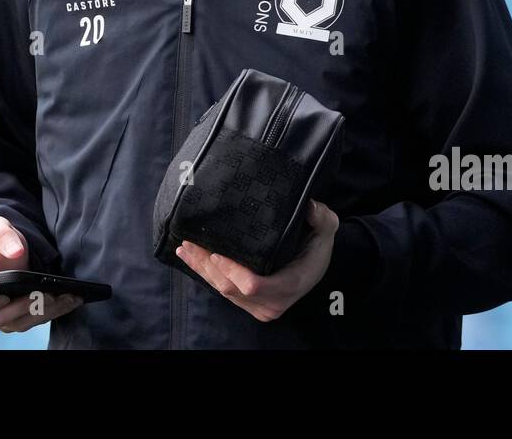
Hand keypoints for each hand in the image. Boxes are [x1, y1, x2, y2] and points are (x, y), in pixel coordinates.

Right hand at [0, 215, 83, 331]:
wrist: (11, 249)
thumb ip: (1, 233)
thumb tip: (16, 252)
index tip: (3, 295)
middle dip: (24, 308)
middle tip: (45, 294)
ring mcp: (0, 315)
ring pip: (20, 323)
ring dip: (44, 311)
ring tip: (64, 296)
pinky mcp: (20, 317)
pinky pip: (35, 321)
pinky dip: (55, 311)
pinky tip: (70, 299)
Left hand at [175, 199, 339, 321]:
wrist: (314, 263)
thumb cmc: (318, 243)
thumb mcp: (327, 228)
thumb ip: (322, 218)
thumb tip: (310, 206)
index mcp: (289, 285)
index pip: (252, 285)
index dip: (232, 271)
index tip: (215, 253)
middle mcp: (271, 302)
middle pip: (230, 287)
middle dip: (206, 266)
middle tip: (189, 242)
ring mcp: (258, 305)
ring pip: (222, 290)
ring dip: (200, 269)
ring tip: (184, 248)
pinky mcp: (247, 303)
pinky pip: (222, 290)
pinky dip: (204, 274)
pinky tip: (190, 258)